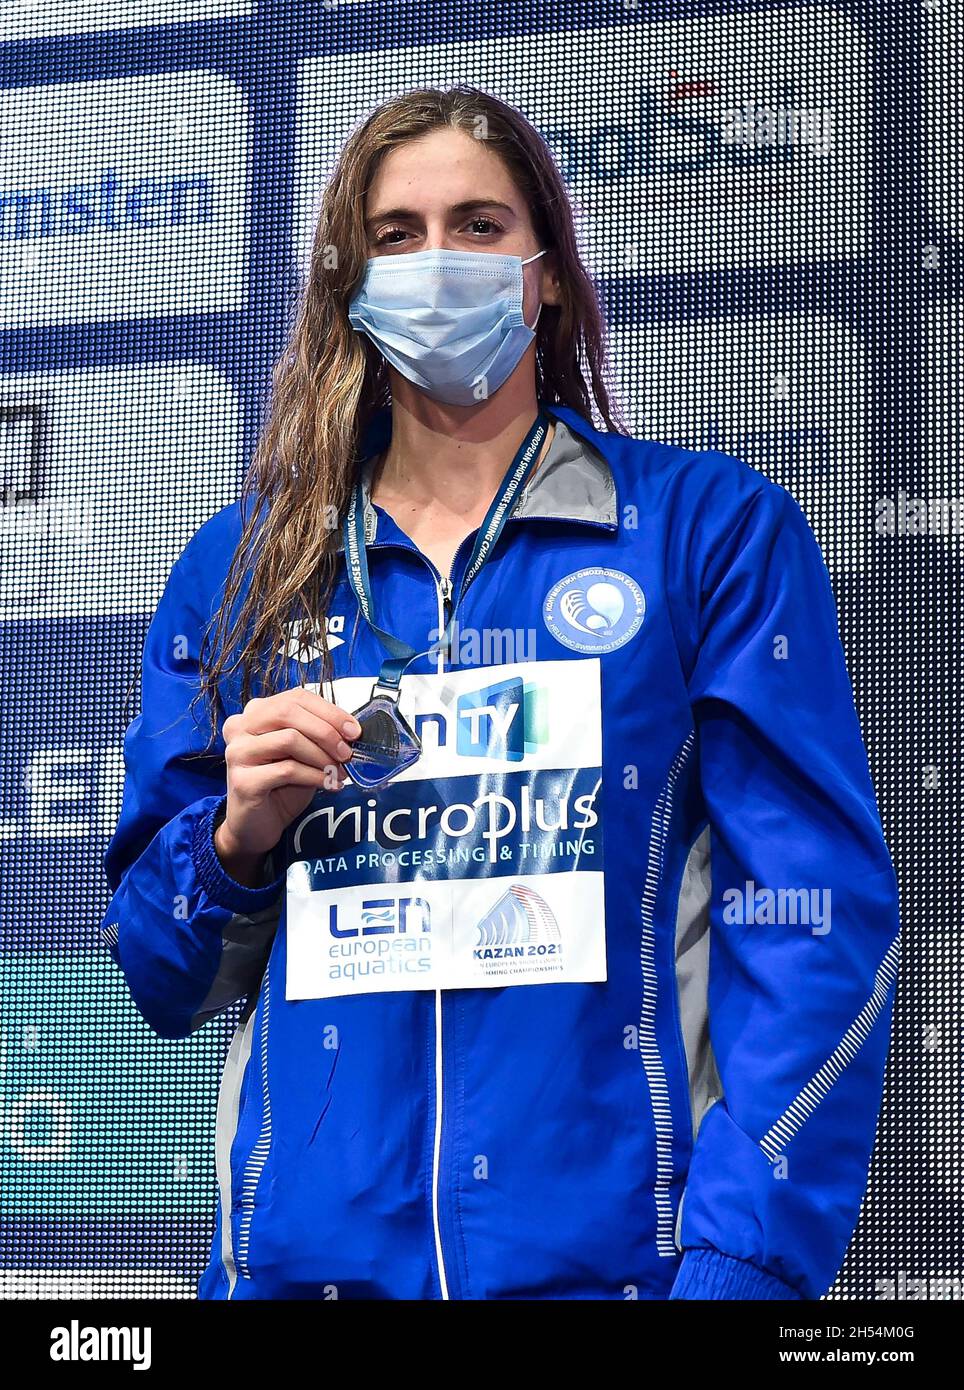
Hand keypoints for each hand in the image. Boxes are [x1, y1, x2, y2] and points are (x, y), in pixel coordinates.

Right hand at [214, 689, 360, 884]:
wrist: (255, 825)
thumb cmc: (281, 785)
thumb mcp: (303, 753)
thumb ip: (318, 735)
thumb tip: (351, 730)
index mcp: (255, 713)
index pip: (296, 698)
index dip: (329, 712)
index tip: (354, 731)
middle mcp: (240, 727)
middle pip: (289, 712)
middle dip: (326, 731)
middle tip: (347, 753)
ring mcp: (238, 752)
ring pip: (289, 739)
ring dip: (322, 756)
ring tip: (339, 772)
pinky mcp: (243, 780)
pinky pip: (288, 770)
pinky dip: (315, 776)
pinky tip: (329, 785)